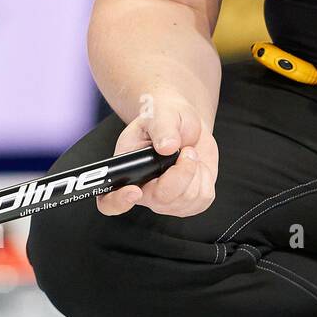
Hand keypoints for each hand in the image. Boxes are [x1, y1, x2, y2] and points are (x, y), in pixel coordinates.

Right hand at [97, 94, 217, 218]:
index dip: (119, 202)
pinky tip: (196, 165)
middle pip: (163, 199)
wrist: (183, 123)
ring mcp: (166, 201)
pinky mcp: (188, 203)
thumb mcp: (160, 114)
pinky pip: (203, 198)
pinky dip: (206, 177)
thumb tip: (167, 147)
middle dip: (182, 171)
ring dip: (196, 170)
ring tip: (188, 152)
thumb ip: (162, 127)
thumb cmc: (164, 117)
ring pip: (188, 199)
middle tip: (186, 149)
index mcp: (125, 172)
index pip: (110, 201)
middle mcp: (144, 192)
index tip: (134, 191)